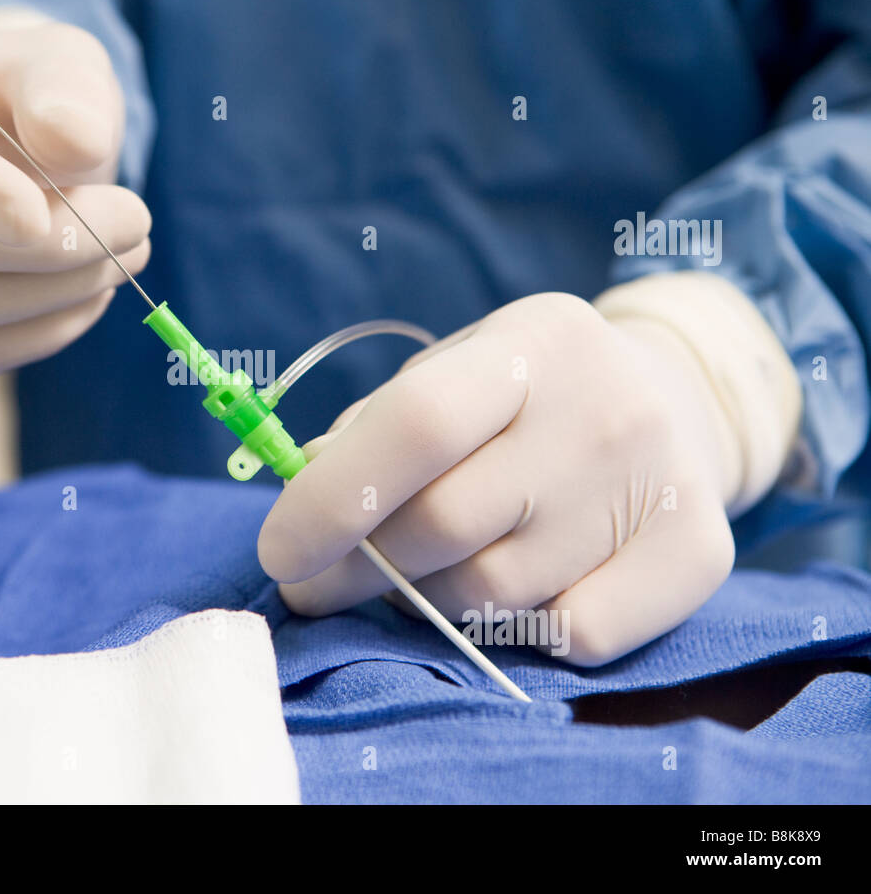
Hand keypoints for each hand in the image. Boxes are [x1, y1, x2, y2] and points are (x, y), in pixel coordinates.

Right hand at [0, 7, 149, 374]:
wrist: (26, 140)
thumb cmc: (36, 92)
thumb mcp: (63, 61)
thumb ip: (67, 88)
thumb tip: (73, 146)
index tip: (40, 214)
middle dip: (43, 246)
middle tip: (135, 222)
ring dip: (53, 293)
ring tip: (125, 253)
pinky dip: (43, 332)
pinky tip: (91, 291)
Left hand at [258, 286, 758, 665]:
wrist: (674, 405)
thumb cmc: (526, 399)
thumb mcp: (453, 377)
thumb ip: (376, 430)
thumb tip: (303, 497)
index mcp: (534, 343)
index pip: (416, 424)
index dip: (332, 498)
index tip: (278, 552)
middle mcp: (606, 408)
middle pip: (444, 524)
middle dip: (358, 570)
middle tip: (317, 586)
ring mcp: (660, 482)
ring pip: (494, 594)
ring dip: (432, 599)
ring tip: (426, 573)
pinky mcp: (699, 556)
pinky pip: (569, 634)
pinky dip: (520, 632)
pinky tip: (518, 589)